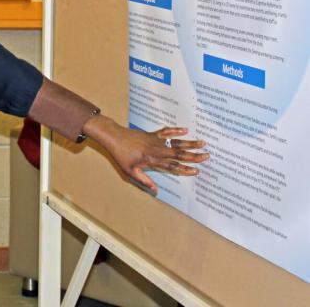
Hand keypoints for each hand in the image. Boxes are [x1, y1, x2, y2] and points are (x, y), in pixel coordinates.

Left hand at [83, 116, 208, 192]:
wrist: (114, 137)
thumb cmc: (121, 155)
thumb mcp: (130, 171)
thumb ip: (144, 181)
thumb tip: (156, 191)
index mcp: (152, 159)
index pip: (171, 166)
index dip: (184, 169)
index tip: (196, 171)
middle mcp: (156, 149)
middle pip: (178, 153)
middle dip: (193, 155)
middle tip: (207, 156)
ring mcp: (155, 140)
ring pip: (175, 142)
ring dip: (189, 143)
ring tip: (203, 142)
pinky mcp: (152, 134)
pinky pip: (166, 132)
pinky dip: (176, 130)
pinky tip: (186, 130)